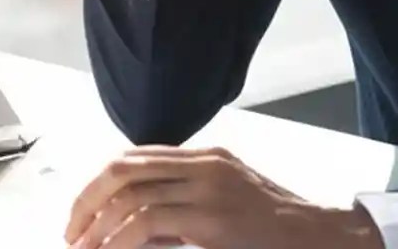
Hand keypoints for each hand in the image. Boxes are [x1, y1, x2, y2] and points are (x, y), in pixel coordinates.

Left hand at [63, 146, 384, 248]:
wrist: (325, 238)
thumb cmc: (277, 231)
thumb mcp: (227, 205)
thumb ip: (184, 204)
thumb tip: (133, 226)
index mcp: (206, 157)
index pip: (134, 157)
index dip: (98, 184)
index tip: (81, 213)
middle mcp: (205, 164)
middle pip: (123, 168)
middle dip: (87, 199)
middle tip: (72, 231)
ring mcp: (209, 187)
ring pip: (131, 193)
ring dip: (98, 224)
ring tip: (83, 247)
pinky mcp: (213, 218)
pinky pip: (148, 221)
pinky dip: (120, 238)